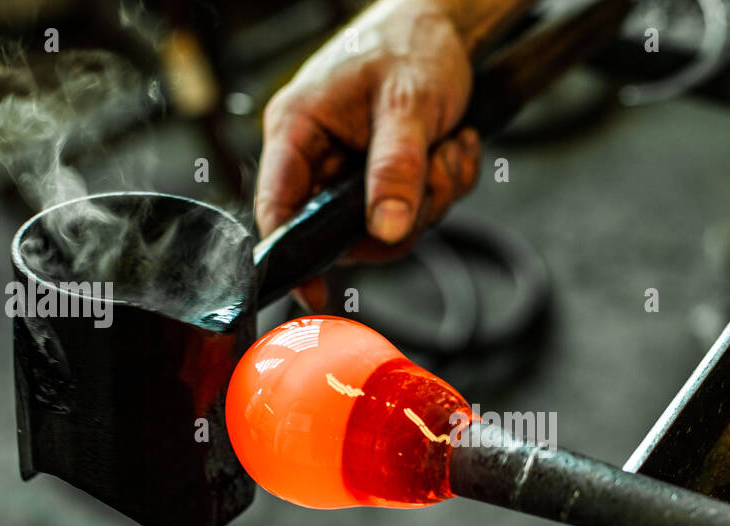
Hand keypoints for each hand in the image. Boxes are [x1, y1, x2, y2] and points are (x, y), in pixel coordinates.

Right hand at [256, 0, 482, 309]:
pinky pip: (414, 211)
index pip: (277, 208)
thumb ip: (396, 169)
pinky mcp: (384, 178)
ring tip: (448, 147)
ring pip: (389, 225)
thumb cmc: (410, 44)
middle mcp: (319, 156)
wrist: (445, 25)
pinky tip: (453, 146)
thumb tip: (386, 229)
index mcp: (298, 130)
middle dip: (405, 211)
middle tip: (436, 170)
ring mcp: (352, 171)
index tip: (315, 295)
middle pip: (347, 230)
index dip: (292, 256)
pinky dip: (445, 184)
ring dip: (434, 195)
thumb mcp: (407, 105)